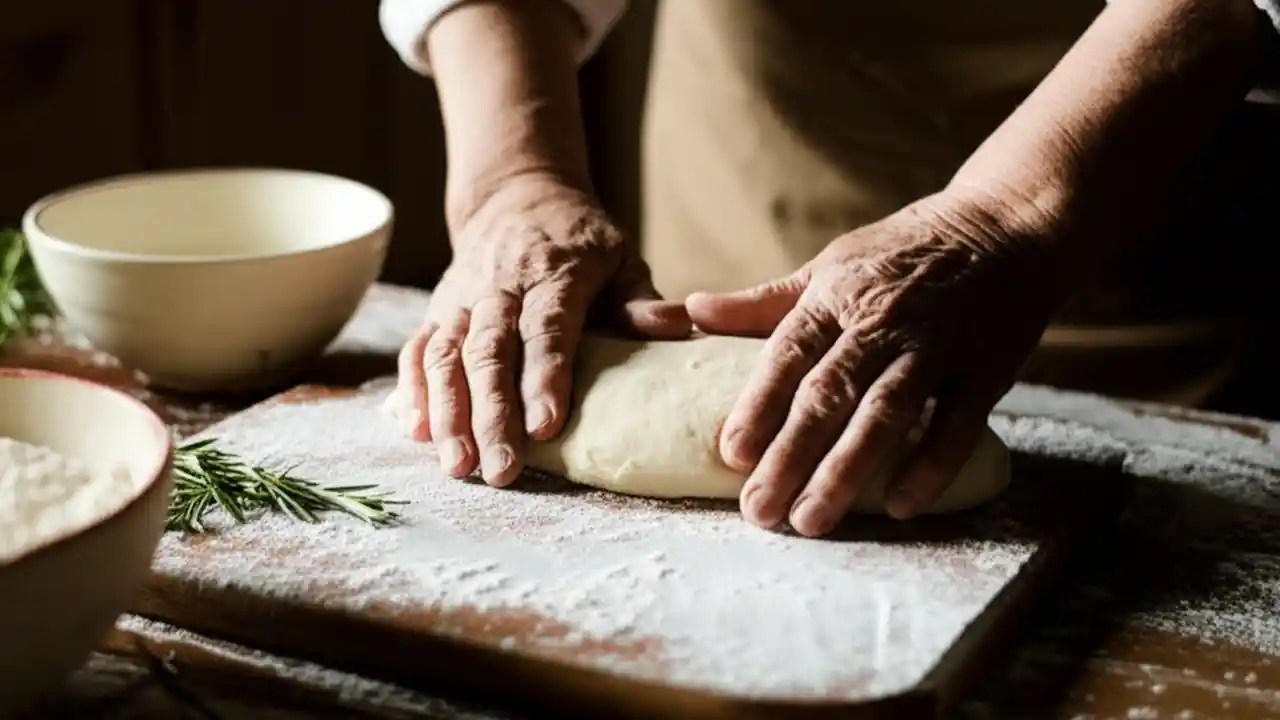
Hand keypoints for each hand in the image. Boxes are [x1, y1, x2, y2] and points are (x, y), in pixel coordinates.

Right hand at [396, 174, 690, 485]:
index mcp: (553, 274)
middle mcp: (500, 287)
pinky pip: (418, 350)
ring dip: (448, 412)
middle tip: (501, 469)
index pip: (546, 328)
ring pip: (446, 355)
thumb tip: (678, 326)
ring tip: (458, 465)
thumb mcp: (619, 258)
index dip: (544, 377)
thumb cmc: (580, 242)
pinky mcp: (438, 310)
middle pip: (490, 352)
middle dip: (492, 413)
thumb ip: (640, 299)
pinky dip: (414, 390)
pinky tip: (416, 432)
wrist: (515, 197)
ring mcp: (462, 299)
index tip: (546, 427)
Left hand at [687, 190, 1067, 535]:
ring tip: (810, 519)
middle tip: (760, 511)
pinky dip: (929, 465)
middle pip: (829, 394)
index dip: (758, 405)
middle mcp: (881, 321)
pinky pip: (956, 424)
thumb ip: (762, 303)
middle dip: (790, 455)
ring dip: (846, 470)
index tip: (730, 453)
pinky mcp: (985, 369)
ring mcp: (935, 346)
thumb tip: (689, 313)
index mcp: (834, 296)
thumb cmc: (903, 253)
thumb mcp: (829, 267)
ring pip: (885, 413)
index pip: (787, 354)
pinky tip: (899, 505)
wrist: (1007, 225)